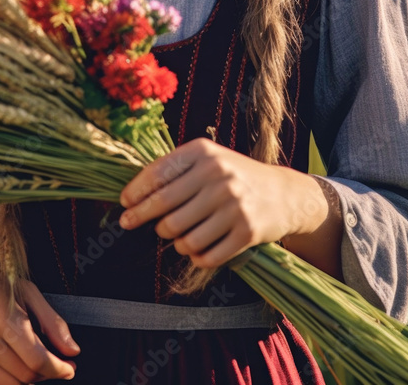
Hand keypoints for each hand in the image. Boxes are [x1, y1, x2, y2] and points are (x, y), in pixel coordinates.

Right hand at [0, 247, 78, 382]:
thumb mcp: (23, 290)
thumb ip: (51, 321)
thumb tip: (73, 350)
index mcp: (4, 316)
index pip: (38, 359)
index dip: (58, 368)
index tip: (69, 368)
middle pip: (25, 375)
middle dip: (46, 374)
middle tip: (53, 365)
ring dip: (27, 382)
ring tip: (33, 368)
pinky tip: (13, 373)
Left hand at [118, 138, 329, 268]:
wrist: (284, 194)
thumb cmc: (235, 176)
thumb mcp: (208, 159)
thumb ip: (175, 170)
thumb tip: (133, 195)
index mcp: (205, 152)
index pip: (158, 175)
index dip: (136, 193)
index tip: (123, 204)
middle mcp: (219, 175)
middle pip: (166, 209)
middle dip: (143, 218)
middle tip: (131, 223)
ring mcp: (234, 204)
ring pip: (183, 237)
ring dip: (173, 241)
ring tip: (176, 236)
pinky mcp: (247, 232)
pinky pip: (206, 255)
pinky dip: (195, 256)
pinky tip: (194, 250)